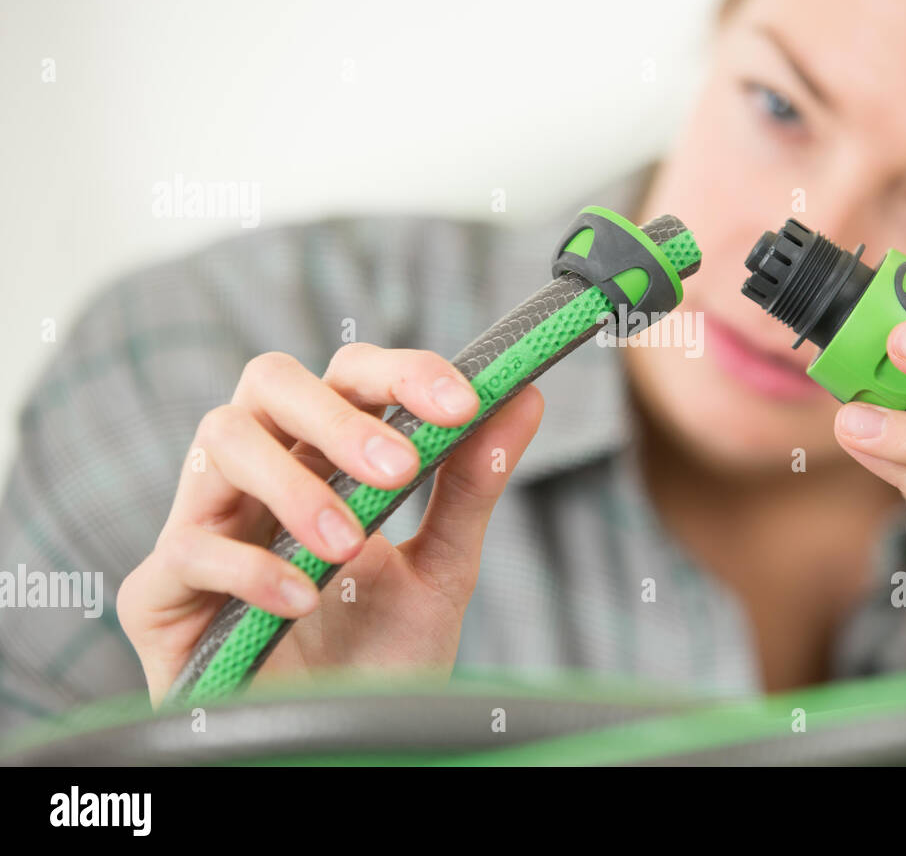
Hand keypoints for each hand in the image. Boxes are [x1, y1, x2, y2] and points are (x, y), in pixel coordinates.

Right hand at [118, 343, 543, 705]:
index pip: (348, 376)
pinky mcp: (160, 594)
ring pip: (218, 438)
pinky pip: (188, 549)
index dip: (401, 373)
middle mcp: (259, 476)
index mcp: (322, 457)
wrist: (340, 753)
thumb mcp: (441, 570)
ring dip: (294, 484)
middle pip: (269, 380)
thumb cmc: (381, 658)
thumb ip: (470, 487)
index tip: (464, 403)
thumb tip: (524, 398)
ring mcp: (205, 524)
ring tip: (349, 544)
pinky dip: (252, 569)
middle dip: (337, 414)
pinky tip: (302, 602)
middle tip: (400, 468)